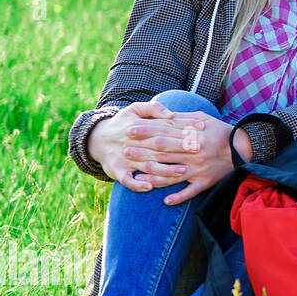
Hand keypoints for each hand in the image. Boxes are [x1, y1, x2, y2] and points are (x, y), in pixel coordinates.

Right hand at [88, 101, 205, 192]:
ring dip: (165, 170)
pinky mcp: (116, 171)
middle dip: (179, 148)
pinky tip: (150, 187)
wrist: (95, 139)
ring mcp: (124, 158)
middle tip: (198, 150)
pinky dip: (137, 184)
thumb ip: (153, 108)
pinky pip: (126, 180)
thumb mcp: (133, 109)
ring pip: (147, 166)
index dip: (183, 128)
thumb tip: (171, 113)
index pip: (164, 128)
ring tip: (182, 172)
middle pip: (158, 147)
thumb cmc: (122, 123)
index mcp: (138, 127)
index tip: (201, 129)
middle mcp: (132, 143)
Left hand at [97, 108, 250, 205]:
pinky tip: (165, 201)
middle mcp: (195, 151)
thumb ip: (183, 118)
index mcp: (194, 134)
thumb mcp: (203, 119)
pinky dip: (179, 197)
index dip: (146, 130)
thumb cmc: (221, 132)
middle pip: (164, 150)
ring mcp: (199, 168)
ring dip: (153, 174)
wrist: (245, 148)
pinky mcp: (206, 181)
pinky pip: (191, 191)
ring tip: (136, 175)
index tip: (130, 130)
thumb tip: (163, 115)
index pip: (165, 131)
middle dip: (143, 150)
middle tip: (125, 149)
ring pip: (173, 172)